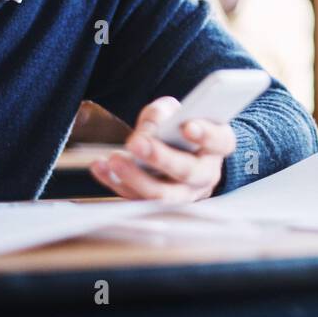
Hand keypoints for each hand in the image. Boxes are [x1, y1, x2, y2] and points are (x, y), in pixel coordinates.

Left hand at [89, 96, 235, 201]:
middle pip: (187, 172)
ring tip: (114, 159)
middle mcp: (205, 175)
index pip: (218, 141)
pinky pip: (135, 198)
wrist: (176, 150)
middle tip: (136, 142)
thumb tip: (147, 132)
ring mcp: (183, 194)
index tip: (187, 126)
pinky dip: (115, 183)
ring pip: (162, 195)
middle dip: (161, 158)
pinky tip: (99, 166)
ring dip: (135, 178)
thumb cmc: (178, 126)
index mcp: (217, 145)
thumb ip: (163, 114)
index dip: (204, 135)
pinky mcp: (158, 205)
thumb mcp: (175, 111)